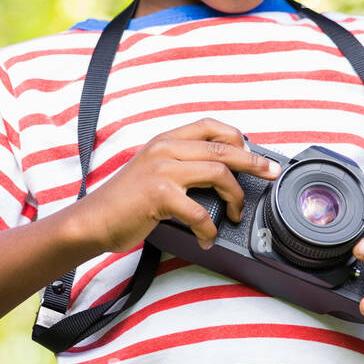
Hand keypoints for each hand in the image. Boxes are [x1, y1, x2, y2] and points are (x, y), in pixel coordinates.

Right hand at [73, 117, 281, 253]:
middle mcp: (165, 148)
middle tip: (270, 174)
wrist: (92, 220)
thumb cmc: (125, 201)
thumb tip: (220, 174)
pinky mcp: (159, 194)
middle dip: (254, 162)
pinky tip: (207, 237)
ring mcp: (163, 170)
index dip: (239, 138)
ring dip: (236, 197)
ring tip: (235, 214)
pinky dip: (209, 227)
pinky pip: (200, 210)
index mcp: (166, 140)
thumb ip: (180, 164)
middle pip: (223, 148)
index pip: (210, 126)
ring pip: (219, 173)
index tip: (256, 154)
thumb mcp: (153, 170)